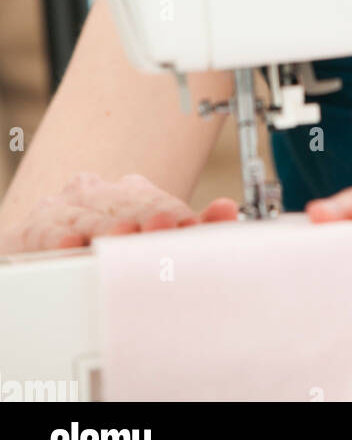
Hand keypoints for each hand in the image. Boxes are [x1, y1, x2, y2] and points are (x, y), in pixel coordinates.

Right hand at [0, 171, 238, 254]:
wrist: (48, 243)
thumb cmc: (102, 242)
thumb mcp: (145, 234)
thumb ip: (188, 227)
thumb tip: (228, 211)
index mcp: (130, 193)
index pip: (158, 201)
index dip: (176, 216)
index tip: (192, 229)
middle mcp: (99, 194)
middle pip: (127, 206)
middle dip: (147, 219)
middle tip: (164, 230)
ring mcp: (66, 210)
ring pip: (89, 217)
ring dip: (106, 228)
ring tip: (123, 236)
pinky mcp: (35, 229)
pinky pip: (48, 233)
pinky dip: (58, 240)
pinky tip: (70, 246)